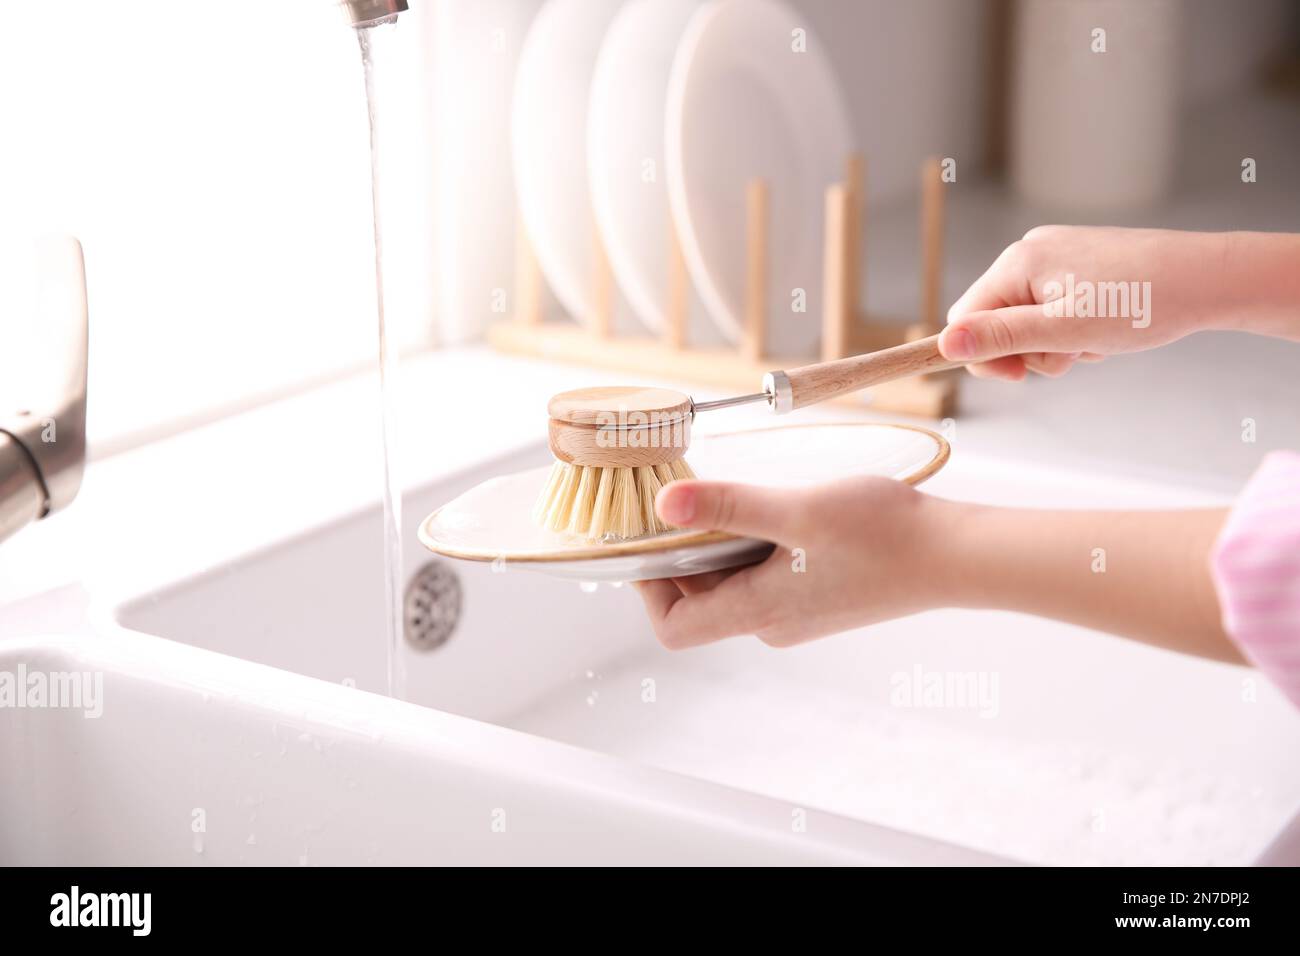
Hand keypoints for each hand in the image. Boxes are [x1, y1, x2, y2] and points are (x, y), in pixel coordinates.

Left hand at [634, 476, 1238, 662]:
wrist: (957, 556)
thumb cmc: (885, 535)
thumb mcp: (799, 510)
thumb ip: (730, 506)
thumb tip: (665, 506)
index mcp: (759, 611)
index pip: (674, 625)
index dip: (649, 585)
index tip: (651, 533)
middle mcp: (772, 621)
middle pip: (698, 601)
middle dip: (680, 553)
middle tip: (684, 498)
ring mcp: (797, 611)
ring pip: (731, 583)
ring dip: (717, 543)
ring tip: (727, 495)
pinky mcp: (819, 594)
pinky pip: (763, 575)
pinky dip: (751, 544)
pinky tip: (772, 506)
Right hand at [939, 225, 1232, 380]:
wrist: (1210, 279)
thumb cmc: (1143, 303)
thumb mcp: (1064, 331)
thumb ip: (1001, 338)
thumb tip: (943, 346)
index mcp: (1018, 261)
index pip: (965, 318)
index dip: (984, 354)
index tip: (1021, 377)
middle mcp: (1030, 251)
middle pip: (994, 318)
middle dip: (1024, 349)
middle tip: (1068, 358)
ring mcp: (1056, 255)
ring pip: (1024, 318)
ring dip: (1051, 344)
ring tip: (1092, 343)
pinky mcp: (1079, 265)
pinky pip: (1050, 308)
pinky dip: (1069, 329)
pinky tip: (1102, 331)